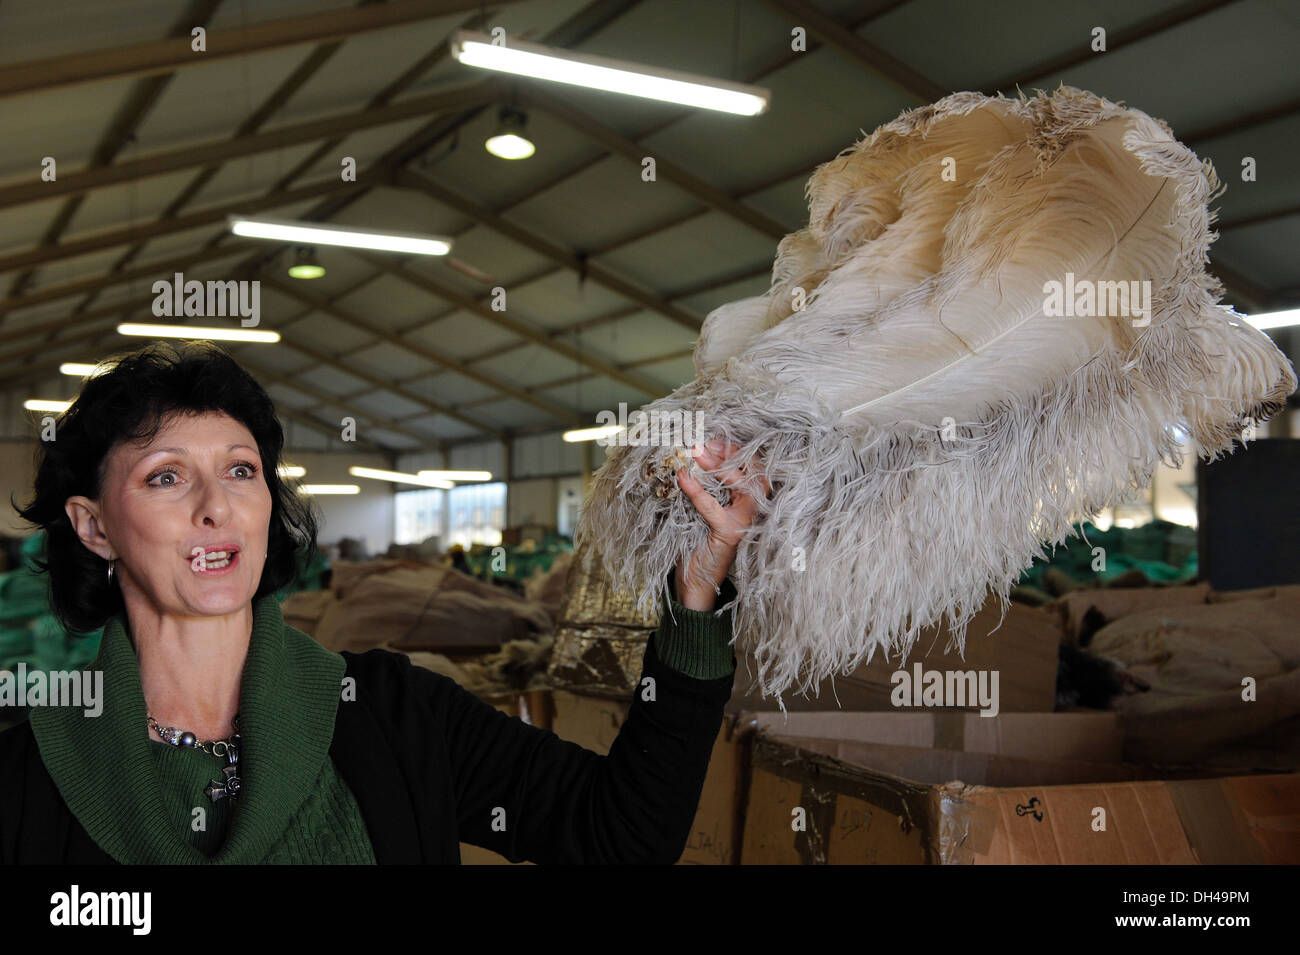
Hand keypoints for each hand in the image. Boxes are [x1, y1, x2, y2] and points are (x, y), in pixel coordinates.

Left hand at [674, 440, 770, 610]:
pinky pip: (714, 507)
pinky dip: (698, 492)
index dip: (734, 450)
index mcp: (748, 500)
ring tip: (696, 454)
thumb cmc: (698, 541)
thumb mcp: (702, 507)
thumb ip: (704, 485)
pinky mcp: (729, 534)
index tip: (711, 441)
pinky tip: (683, 479)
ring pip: (743, 485)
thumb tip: (689, 456)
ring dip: (718, 467)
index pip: (752, 466)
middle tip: (703, 445)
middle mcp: (752, 510)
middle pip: (753, 472)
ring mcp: (744, 522)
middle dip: (729, 453)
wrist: (694, 579)